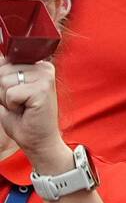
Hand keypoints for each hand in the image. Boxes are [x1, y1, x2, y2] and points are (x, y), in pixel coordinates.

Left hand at [0, 57, 68, 172]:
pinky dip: (12, 105)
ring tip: (23, 107)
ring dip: (7, 98)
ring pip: (4, 81)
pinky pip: (11, 93)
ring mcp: (45, 77)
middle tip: (20, 103)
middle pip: (2, 70)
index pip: (4, 61)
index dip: (3, 82)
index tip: (17, 95)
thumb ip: (3, 75)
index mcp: (36, 65)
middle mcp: (43, 67)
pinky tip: (26, 110)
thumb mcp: (7, 90)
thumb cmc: (23, 119)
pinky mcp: (43, 90)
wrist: (39, 141)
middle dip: (3, 90)